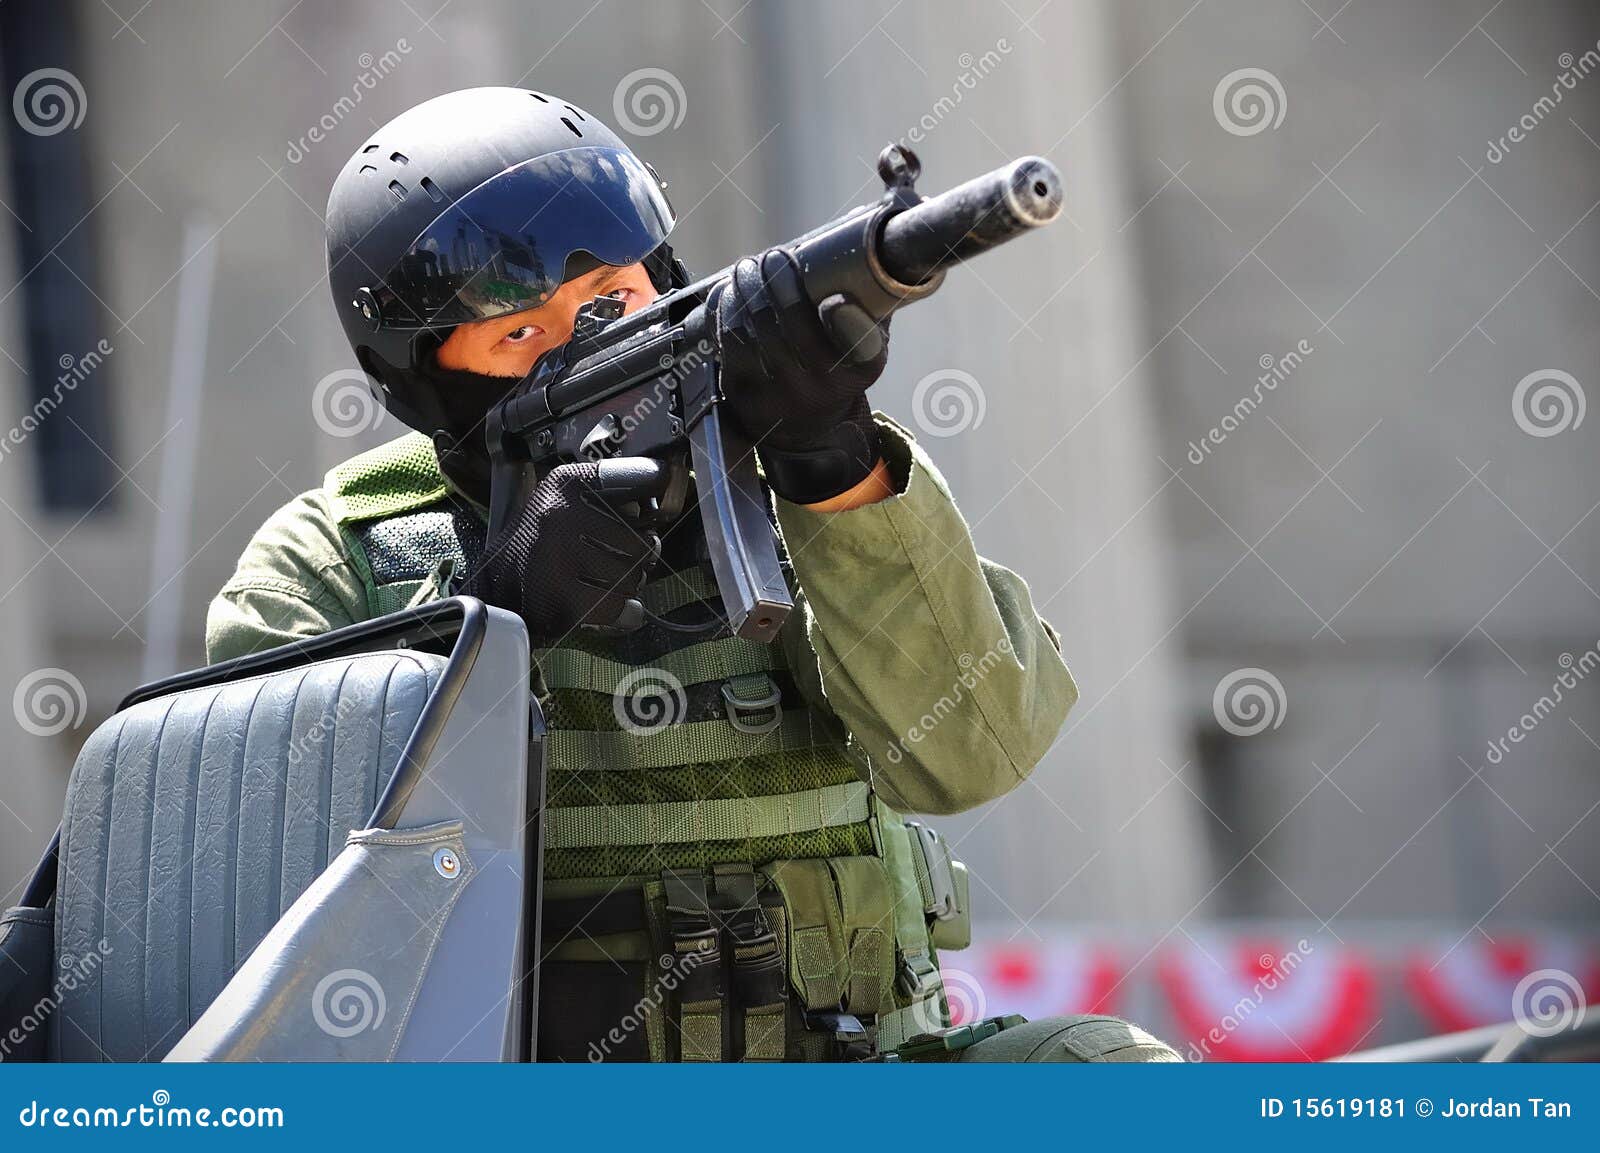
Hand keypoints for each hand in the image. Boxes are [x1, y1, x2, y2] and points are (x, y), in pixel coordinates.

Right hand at [463, 457, 666, 637]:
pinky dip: (622, 611)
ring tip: (608, 582)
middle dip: (641, 557)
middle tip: (626, 560)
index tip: (655, 501)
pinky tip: (608, 604)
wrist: (494, 587)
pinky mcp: (561, 597)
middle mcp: (562, 515)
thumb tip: (659, 498)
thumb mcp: (563, 501)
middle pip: (642, 541)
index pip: (642, 476)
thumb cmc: (538, 545)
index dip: (657, 488)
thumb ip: (608, 495)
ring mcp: (560, 556)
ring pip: (632, 576)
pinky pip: (618, 606)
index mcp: (567, 484)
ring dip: (628, 585)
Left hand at [712, 248, 889, 503]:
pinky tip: (730, 292)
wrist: (807, 430)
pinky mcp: (743, 396)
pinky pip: (729, 345)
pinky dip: (727, 312)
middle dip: (777, 281)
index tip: (833, 293)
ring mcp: (776, 396)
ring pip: (753, 331)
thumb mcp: (865, 352)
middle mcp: (817, 391)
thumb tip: (874, 253)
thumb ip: (870, 311)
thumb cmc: (838, 373)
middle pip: (790, 325)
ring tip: (748, 268)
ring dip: (746, 291)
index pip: (856, 342)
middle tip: (773, 257)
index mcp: (854, 375)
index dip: (843, 315)